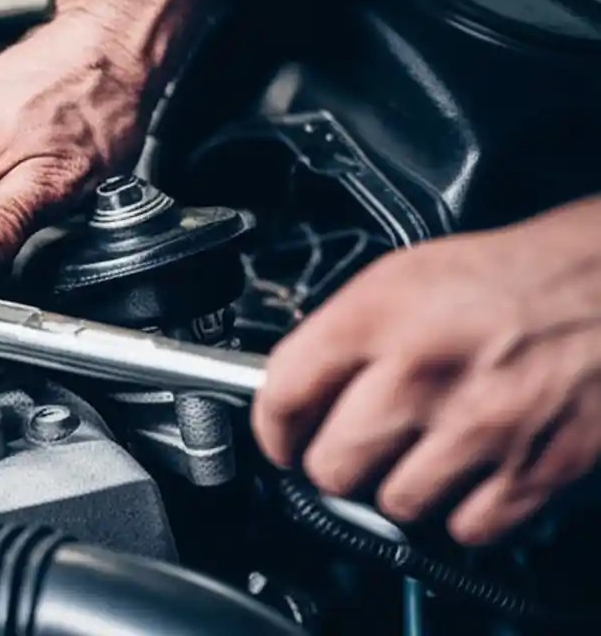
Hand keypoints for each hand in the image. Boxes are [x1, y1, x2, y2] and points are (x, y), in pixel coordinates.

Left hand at [252, 197, 600, 544]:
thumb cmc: (504, 280)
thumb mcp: (399, 279)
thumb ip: (339, 336)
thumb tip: (294, 391)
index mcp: (378, 317)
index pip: (284, 394)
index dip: (272, 428)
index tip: (281, 440)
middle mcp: (421, 372)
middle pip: (331, 467)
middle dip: (333, 465)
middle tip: (351, 450)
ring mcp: (479, 424)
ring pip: (394, 504)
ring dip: (398, 491)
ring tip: (416, 457)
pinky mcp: (534, 466)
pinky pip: (466, 527)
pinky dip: (463, 513)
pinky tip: (467, 476)